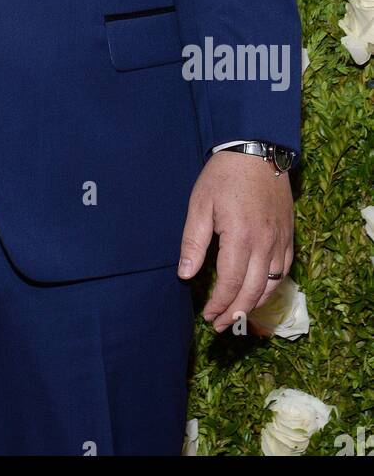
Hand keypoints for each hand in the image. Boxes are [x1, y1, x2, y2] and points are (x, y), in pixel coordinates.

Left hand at [176, 150, 293, 332]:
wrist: (256, 150)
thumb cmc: (223, 176)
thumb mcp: (199, 204)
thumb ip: (193, 242)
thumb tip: (186, 275)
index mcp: (240, 236)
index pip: (230, 283)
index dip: (219, 304)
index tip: (207, 316)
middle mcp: (265, 243)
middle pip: (252, 291)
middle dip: (235, 313)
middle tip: (220, 325)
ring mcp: (280, 240)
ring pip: (272, 285)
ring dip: (253, 305)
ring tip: (236, 316)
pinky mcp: (288, 235)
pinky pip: (284, 271)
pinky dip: (271, 288)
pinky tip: (258, 293)